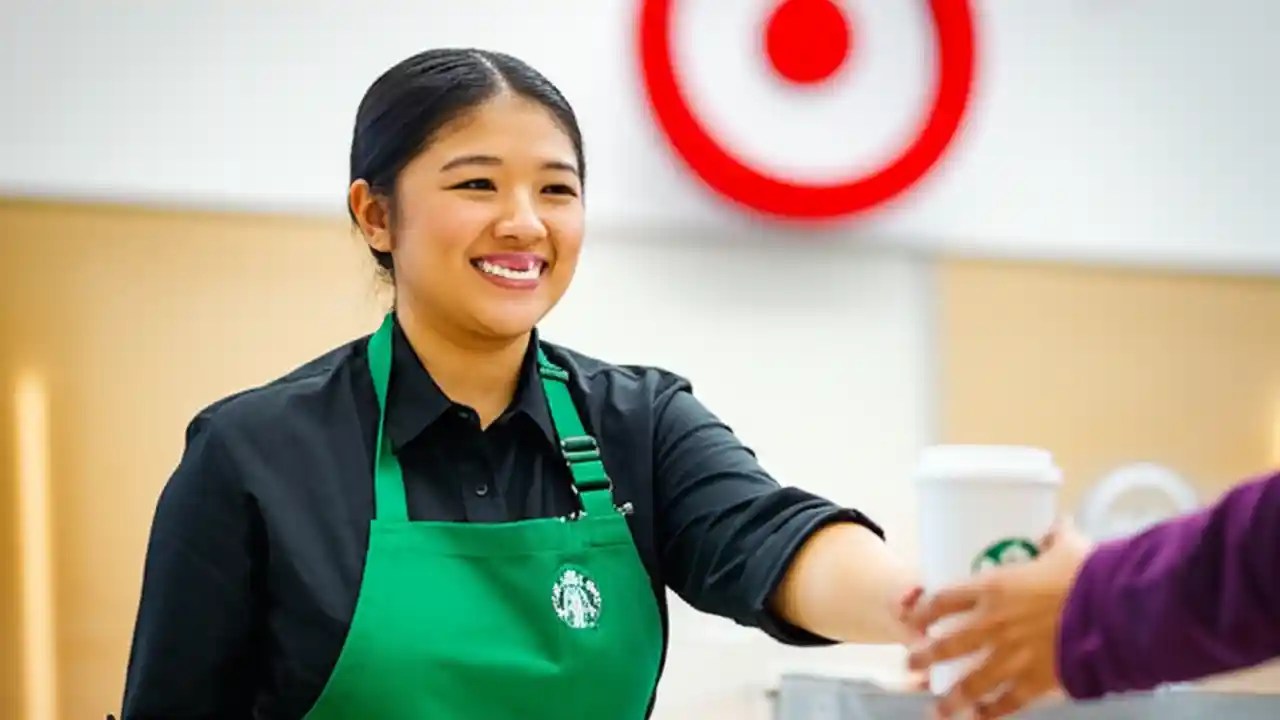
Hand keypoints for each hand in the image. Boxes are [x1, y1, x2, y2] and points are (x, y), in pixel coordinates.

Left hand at [902, 519, 1092, 718]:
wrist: (1115, 609)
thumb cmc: (1088, 573)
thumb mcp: (1068, 547)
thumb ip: (1056, 538)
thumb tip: (1058, 527)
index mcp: (994, 588)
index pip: (945, 600)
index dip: (926, 611)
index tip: (915, 619)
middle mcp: (993, 624)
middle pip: (948, 644)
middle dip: (925, 656)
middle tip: (911, 663)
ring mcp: (1011, 655)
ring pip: (970, 681)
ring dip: (951, 696)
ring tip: (937, 707)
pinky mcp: (1035, 681)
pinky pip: (1007, 701)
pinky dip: (992, 712)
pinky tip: (981, 718)